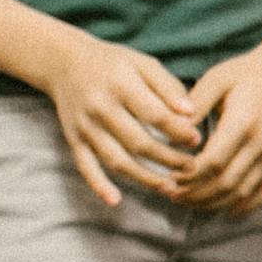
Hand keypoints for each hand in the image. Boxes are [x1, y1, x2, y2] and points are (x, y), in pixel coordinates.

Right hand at [39, 35, 203, 207]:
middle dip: (168, 159)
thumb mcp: (142, 64)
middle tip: (192, 167)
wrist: (63, 61)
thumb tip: (191, 114)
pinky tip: (116, 201)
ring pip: (116, 160)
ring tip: (170, 187)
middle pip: (138, 142)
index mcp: (120, 85)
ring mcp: (85, 127)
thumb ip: (167, 87)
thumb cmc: (113, 63)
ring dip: (144, 178)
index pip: (154, 114)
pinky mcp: (73, 139)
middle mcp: (100, 107)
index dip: (177, 131)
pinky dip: (98, 185)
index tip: (197, 140)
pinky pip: (85, 166)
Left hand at [176, 46, 261, 213]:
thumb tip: (171, 130)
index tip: (170, 179)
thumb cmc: (246, 72)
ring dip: (215, 203)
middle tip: (172, 196)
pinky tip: (228, 212)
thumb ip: (193, 104)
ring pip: (243, 192)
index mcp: (243, 121)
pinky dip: (247, 207)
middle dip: (196, 194)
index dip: (189, 176)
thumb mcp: (215, 79)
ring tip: (190, 203)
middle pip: (226, 182)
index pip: (213, 161)